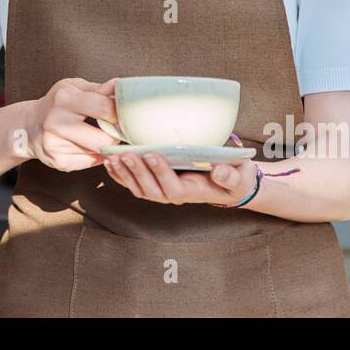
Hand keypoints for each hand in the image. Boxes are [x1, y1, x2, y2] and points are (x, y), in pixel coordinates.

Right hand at [22, 77, 118, 171]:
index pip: (106, 109)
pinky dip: (95, 156)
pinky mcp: (58, 162)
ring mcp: (55, 144)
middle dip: (116, 135)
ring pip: (99, 153)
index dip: (121, 114)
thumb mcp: (75, 88)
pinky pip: (90, 163)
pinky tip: (88, 146)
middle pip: (104, 138)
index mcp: (64, 98)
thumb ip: (99, 89)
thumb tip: (121, 86)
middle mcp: (56, 122)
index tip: (125, 115)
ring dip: (106, 146)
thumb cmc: (57, 103)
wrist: (29, 125)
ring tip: (102, 136)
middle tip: (116, 130)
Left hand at [105, 151, 257, 206]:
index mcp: (193, 192)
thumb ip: (231, 176)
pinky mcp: (155, 185)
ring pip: (139, 188)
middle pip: (151, 190)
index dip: (160, 173)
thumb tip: (220, 171)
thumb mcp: (239, 176)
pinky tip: (110, 162)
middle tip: (127, 154)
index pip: (173, 188)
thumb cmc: (234, 176)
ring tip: (113, 157)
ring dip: (125, 174)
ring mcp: (162, 192)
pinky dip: (120, 175)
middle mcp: (174, 195)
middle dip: (137, 172)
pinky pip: (134, 184)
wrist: (229, 182)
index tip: (152, 154)